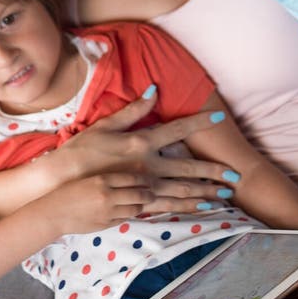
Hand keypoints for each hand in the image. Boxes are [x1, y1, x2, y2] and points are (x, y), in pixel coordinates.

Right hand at [52, 172, 156, 234]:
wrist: (55, 212)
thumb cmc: (69, 190)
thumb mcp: (90, 177)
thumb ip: (108, 177)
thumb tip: (128, 177)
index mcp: (103, 179)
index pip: (133, 177)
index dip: (145, 178)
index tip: (150, 178)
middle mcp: (108, 195)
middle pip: (138, 194)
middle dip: (149, 194)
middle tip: (153, 192)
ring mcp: (108, 212)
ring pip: (134, 209)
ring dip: (141, 205)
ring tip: (144, 202)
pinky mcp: (106, 225)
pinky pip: (124, 219)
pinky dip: (129, 215)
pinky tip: (129, 211)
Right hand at [62, 92, 238, 211]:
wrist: (62, 185)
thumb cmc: (81, 151)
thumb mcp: (105, 126)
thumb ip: (132, 110)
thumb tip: (153, 91)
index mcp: (141, 142)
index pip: (177, 129)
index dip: (200, 122)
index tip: (220, 118)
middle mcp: (147, 166)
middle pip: (187, 168)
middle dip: (213, 171)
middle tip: (235, 175)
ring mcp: (142, 187)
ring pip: (182, 191)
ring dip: (205, 192)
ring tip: (224, 194)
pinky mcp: (136, 204)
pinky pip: (167, 205)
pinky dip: (186, 207)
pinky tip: (199, 207)